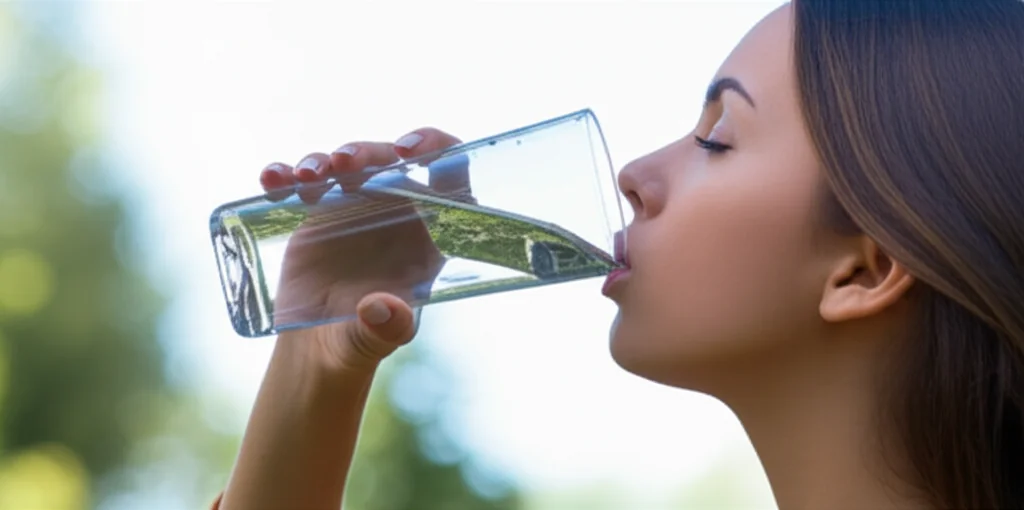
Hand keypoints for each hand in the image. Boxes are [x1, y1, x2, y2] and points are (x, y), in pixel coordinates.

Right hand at [259, 128, 466, 370]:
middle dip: (370, 153)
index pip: (451, 177)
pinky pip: (305, 181)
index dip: (440, 149)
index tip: (412, 149)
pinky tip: (272, 180)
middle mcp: (399, 213)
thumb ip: (385, 327)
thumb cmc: (360, 342)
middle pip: (393, 163)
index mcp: (431, 234)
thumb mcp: (376, 339)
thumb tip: (381, 309)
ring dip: (325, 159)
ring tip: (303, 178)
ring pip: (348, 164)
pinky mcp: (321, 212)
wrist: (317, 346)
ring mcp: (359, 208)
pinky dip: (286, 174)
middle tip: (344, 163)